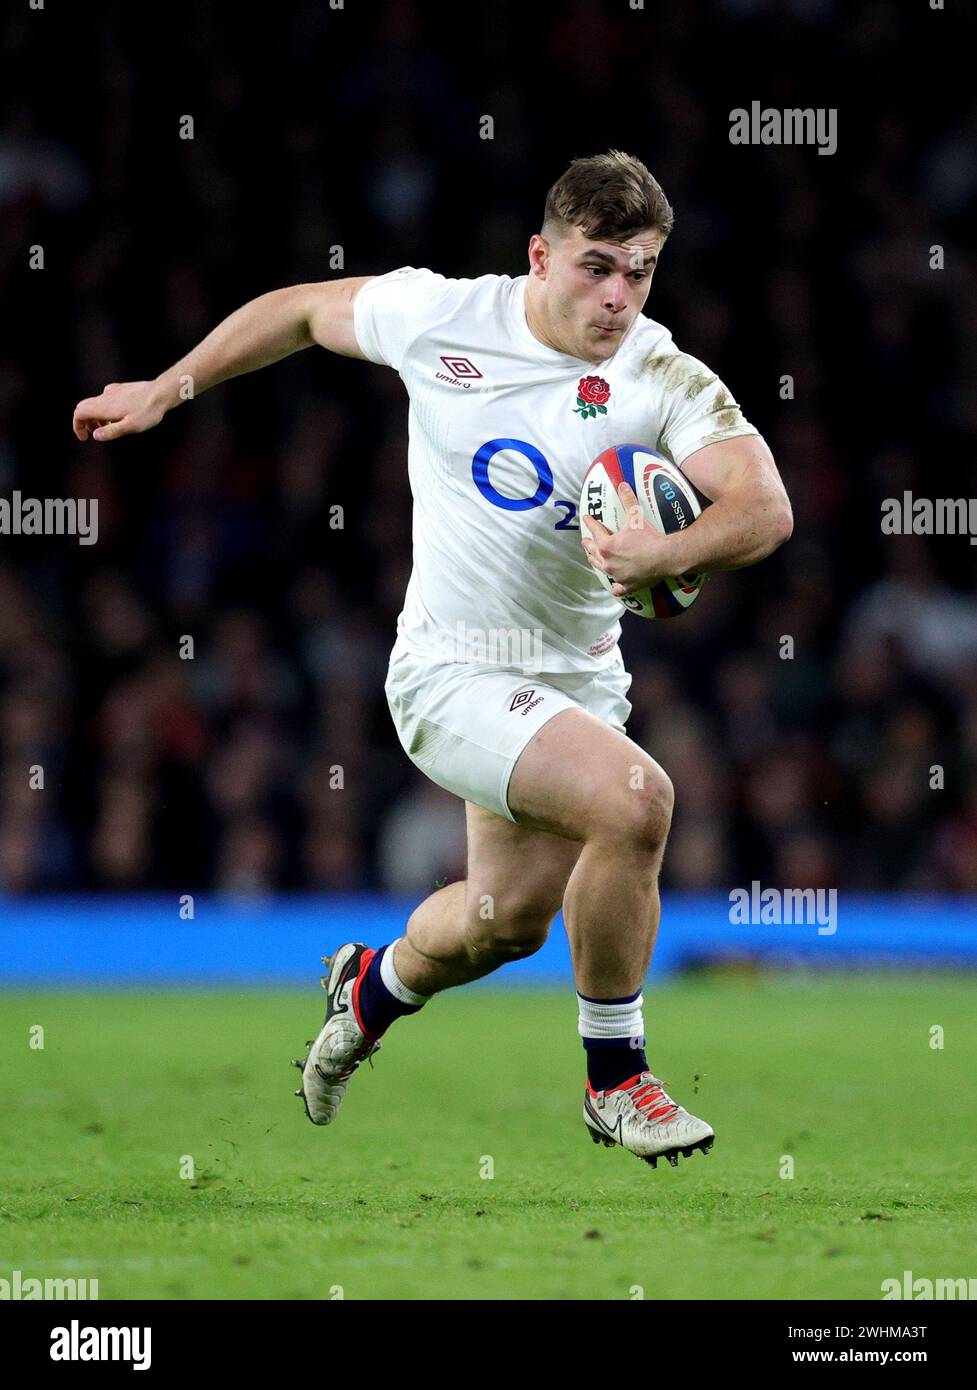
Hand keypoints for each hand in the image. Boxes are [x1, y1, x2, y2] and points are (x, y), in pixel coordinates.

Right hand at [72, 381, 167, 441]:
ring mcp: (112, 391)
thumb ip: (112, 431)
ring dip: (95, 416)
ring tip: (108, 427)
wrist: (160, 393)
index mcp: (104, 406)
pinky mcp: (120, 389)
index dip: (77, 426)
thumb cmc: (147, 412)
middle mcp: (104, 397)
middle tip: (95, 433)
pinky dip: (104, 408)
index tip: (85, 438)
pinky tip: (117, 415)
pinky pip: (105, 398)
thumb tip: (95, 436)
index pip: (79, 414)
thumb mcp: (131, 426)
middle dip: (84, 422)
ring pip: (94, 403)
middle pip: (83, 407)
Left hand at [581, 481, 678, 596]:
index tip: (586, 519)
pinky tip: (615, 586)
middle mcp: (608, 562)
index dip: (590, 523)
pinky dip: (615, 586)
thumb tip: (622, 485)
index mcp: (607, 545)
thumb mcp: (636, 517)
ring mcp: (616, 575)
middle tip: (585, 541)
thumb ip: (627, 500)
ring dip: (595, 563)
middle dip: (588, 545)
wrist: (665, 557)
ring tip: (592, 559)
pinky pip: (617, 588)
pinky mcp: (626, 585)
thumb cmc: (649, 538)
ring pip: (601, 569)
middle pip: (594, 553)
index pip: (595, 531)